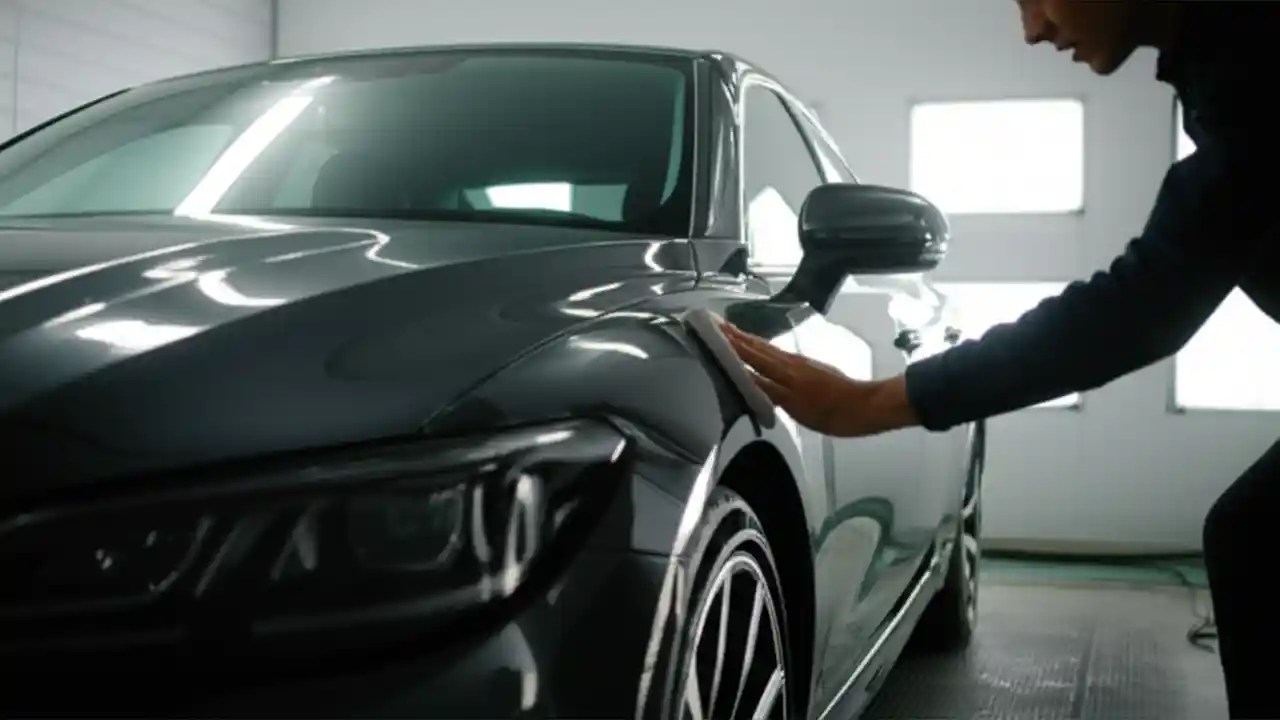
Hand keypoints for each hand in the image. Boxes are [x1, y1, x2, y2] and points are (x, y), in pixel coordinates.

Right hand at [720, 322, 920, 437]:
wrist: (866, 407)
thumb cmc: (833, 413)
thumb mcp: (797, 408)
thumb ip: (769, 391)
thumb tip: (744, 376)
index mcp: (784, 372)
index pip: (750, 354)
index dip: (730, 343)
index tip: (711, 329)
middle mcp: (789, 363)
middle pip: (757, 347)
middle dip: (735, 336)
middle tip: (714, 323)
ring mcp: (799, 364)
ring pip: (766, 349)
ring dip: (747, 340)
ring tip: (730, 332)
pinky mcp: (808, 368)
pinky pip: (777, 355)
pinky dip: (762, 350)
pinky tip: (760, 352)